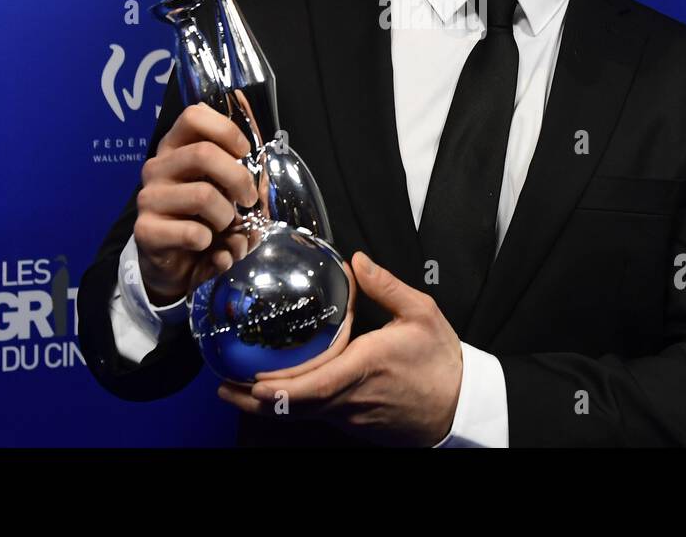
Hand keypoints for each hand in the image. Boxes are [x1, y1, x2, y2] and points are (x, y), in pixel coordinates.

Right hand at [133, 103, 260, 304]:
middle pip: (204, 154)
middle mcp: (157, 167)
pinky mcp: (146, 231)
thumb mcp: (222, 188)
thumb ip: (240, 174)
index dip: (226, 130)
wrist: (173, 263)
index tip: (243, 152)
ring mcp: (148, 198)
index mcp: (175, 148)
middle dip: (238, 178)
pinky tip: (209, 247)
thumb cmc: (203, 216)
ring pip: (203, 195)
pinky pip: (193, 232)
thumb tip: (263, 174)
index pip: (193, 116)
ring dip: (226, 216)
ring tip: (225, 228)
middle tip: (248, 199)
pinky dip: (212, 244)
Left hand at [217, 252, 463, 446]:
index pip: (312, 385)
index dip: (277, 389)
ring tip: (240, 389)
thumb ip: (386, 286)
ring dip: (271, 405)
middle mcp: (350, 397)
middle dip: (255, 399)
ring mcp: (352, 416)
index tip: (249, 381)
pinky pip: (319, 416)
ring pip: (303, 414)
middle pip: (294, 407)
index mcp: (363, 367)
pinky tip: (281, 394)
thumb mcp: (421, 313)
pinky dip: (294, 407)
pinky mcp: (357, 424)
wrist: (461, 405)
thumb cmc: (441, 360)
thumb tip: (356, 261)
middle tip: (225, 385)